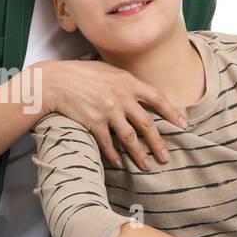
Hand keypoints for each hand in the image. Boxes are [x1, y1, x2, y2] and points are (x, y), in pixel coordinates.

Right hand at [35, 59, 188, 171]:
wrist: (53, 82)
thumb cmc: (79, 74)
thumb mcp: (105, 70)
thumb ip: (124, 81)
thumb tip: (139, 89)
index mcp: (127, 81)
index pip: (157, 98)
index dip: (172, 113)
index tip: (183, 125)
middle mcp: (121, 96)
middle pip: (147, 124)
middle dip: (158, 143)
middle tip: (166, 158)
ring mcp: (107, 111)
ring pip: (130, 138)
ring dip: (139, 155)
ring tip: (147, 167)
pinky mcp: (93, 123)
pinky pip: (108, 144)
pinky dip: (114, 156)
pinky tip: (119, 163)